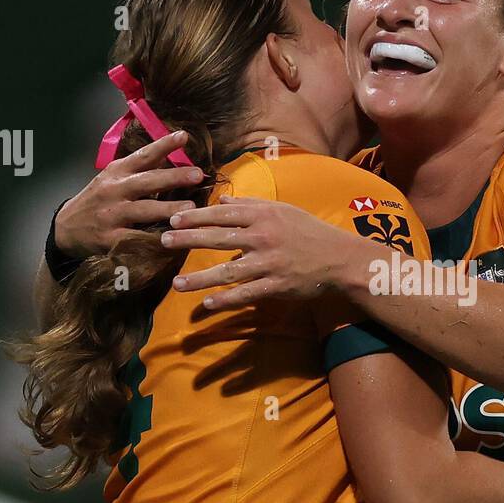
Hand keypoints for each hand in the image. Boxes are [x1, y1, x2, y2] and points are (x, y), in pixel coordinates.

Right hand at [54, 132, 202, 256]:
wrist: (67, 227)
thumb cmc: (98, 200)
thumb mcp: (113, 179)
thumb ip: (139, 170)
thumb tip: (171, 156)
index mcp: (117, 172)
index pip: (143, 155)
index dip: (163, 145)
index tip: (183, 136)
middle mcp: (115, 190)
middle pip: (147, 181)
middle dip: (173, 177)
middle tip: (197, 174)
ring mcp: (112, 214)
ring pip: (144, 210)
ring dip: (168, 208)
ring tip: (191, 207)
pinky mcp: (110, 238)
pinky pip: (135, 237)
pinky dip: (154, 238)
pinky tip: (172, 238)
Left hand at [160, 196, 374, 308]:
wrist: (340, 258)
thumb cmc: (310, 232)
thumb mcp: (283, 210)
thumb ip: (251, 205)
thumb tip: (222, 199)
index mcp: (264, 215)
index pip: (223, 214)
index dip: (196, 217)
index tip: (174, 219)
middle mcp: (263, 237)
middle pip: (218, 238)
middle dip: (188, 240)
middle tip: (163, 242)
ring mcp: (269, 263)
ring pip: (227, 271)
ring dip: (200, 278)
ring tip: (177, 283)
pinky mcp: (276, 285)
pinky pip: (246, 293)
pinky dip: (226, 300)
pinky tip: (207, 303)